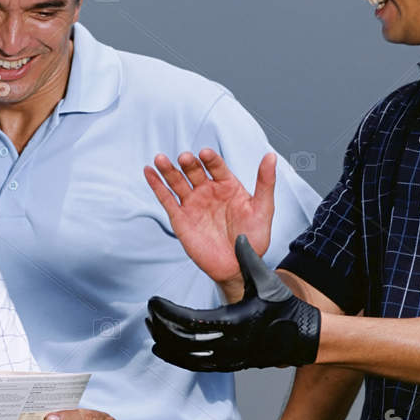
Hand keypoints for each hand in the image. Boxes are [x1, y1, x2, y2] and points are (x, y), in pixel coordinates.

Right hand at [144, 149, 275, 299]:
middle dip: (189, 164)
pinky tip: (149, 172)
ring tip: (160, 159)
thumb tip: (270, 157)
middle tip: (185, 158)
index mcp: (227, 186)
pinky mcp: (180, 218)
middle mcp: (208, 192)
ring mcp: (193, 204)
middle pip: (194, 171)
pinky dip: (156, 185)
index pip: (216, 167)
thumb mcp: (263, 208)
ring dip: (168, 170)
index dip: (210, 159)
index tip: (205, 153)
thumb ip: (265, 182)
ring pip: (177, 182)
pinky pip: (166, 199)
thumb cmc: (254, 238)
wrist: (238, 266)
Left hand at [147, 237, 320, 371]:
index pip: (190, 321)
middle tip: (148, 313)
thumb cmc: (284, 306)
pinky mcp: (229, 365)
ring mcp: (229, 358)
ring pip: (186, 357)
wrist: (302, 337)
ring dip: (165, 344)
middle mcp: (230, 344)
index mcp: (235, 322)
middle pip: (183, 341)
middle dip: (161, 327)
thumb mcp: (267, 281)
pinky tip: (162, 348)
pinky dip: (176, 358)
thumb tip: (238, 236)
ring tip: (151, 328)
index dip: (167, 312)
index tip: (153, 301)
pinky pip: (196, 365)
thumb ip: (248, 259)